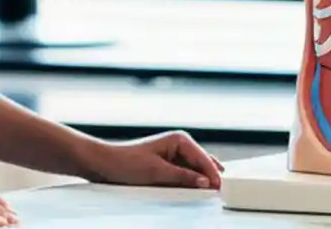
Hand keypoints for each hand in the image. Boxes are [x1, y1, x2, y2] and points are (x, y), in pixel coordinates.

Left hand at [83, 131, 223, 189]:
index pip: (203, 158)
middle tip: (224, 190)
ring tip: (214, 191)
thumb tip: (205, 182)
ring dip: (203, 178)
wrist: (106, 163)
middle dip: (211, 175)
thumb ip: (183, 177)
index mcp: (179, 139)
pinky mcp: (168, 163)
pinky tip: (198, 188)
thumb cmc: (128, 162)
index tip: (221, 187)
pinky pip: (186, 172)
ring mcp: (174, 153)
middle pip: (202, 162)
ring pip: (196, 168)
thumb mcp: (157, 172)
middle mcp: (179, 143)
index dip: (213, 173)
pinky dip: (193, 180)